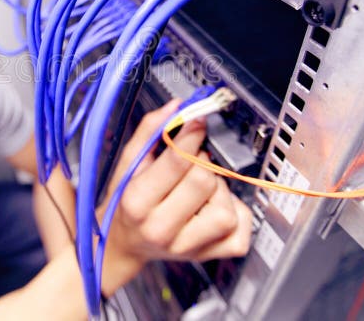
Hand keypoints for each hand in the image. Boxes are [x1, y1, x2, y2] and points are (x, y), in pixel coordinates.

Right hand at [101, 100, 251, 267]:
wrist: (123, 244)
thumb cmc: (125, 202)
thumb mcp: (128, 163)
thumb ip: (149, 132)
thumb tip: (176, 107)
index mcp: (137, 203)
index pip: (178, 161)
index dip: (193, 133)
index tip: (198, 120)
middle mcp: (161, 229)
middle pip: (204, 180)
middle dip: (202, 161)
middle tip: (193, 159)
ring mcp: (186, 247)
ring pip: (225, 207)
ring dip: (218, 189)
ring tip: (200, 187)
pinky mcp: (208, 256)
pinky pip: (240, 228)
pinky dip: (235, 212)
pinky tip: (214, 206)